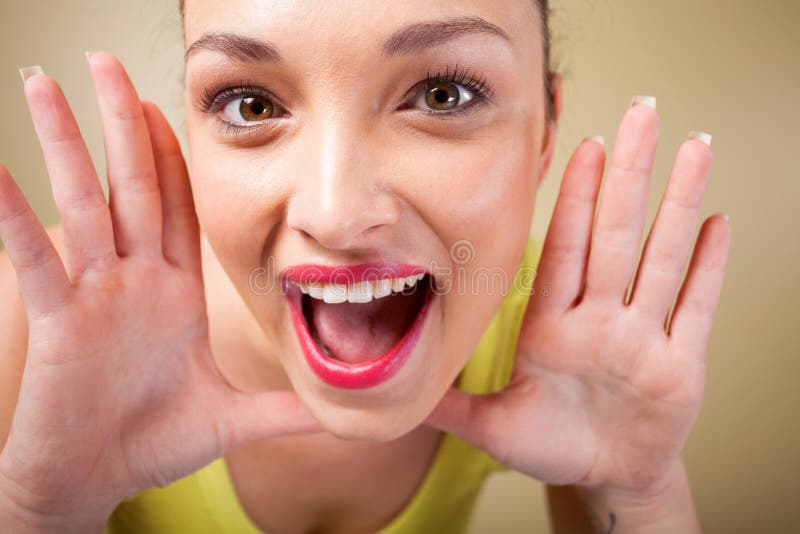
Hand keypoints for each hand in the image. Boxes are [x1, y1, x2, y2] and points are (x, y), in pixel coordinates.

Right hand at [0, 53, 319, 526]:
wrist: (94, 485)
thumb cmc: (154, 446)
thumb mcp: (234, 421)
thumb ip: (288, 410)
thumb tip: (344, 410)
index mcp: (176, 295)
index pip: (175, 209)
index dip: (170, 159)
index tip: (164, 110)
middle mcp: (134, 283)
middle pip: (131, 188)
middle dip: (121, 126)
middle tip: (107, 65)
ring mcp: (93, 296)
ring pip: (83, 205)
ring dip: (65, 144)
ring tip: (44, 84)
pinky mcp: (57, 321)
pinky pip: (34, 258)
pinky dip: (14, 215)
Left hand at [426, 101, 729, 497]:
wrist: (603, 477)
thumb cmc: (551, 447)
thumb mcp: (494, 428)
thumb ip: (452, 407)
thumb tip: (399, 393)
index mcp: (552, 327)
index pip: (565, 250)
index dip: (574, 199)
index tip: (582, 148)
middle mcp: (599, 321)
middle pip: (615, 236)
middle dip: (627, 176)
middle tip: (641, 113)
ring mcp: (641, 338)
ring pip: (661, 259)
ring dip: (678, 205)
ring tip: (694, 150)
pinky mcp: (679, 365)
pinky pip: (695, 309)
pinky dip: (709, 269)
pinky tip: (718, 224)